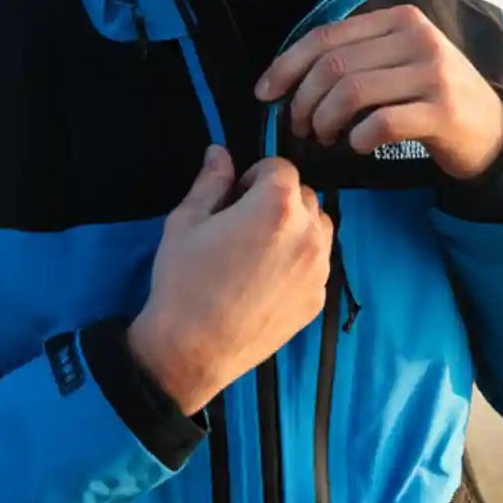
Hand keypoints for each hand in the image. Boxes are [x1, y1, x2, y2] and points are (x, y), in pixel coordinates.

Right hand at [128, 146, 333, 415]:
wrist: (193, 350)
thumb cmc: (184, 281)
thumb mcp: (186, 222)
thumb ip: (211, 181)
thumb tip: (220, 152)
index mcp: (276, 205)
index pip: (280, 167)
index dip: (254, 176)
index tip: (234, 197)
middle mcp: (309, 233)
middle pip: (305, 195)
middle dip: (278, 199)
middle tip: (244, 224)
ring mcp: (319, 269)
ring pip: (319, 228)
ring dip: (297, 227)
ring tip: (261, 250)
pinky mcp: (319, 298)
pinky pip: (317, 264)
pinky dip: (300, 261)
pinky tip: (267, 281)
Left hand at [254, 4, 502, 180]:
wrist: (490, 130)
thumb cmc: (430, 98)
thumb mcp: (398, 62)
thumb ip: (355, 57)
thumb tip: (287, 76)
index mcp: (398, 20)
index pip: (326, 35)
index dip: (287, 65)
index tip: (265, 93)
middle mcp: (417, 38)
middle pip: (334, 65)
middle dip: (303, 100)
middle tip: (300, 127)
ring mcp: (432, 73)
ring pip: (351, 93)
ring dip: (325, 121)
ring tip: (324, 137)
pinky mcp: (442, 111)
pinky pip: (380, 123)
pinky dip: (358, 139)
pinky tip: (358, 146)